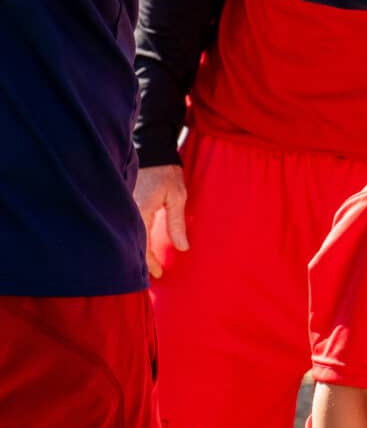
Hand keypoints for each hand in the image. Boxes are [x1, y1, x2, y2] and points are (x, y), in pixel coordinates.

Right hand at [134, 164, 188, 278]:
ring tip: (145, 266)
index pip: (142, 244)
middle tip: (150, 276)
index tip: (158, 274)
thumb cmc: (166, 173)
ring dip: (135, 251)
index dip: (149, 262)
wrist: (152, 152)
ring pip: (126, 236)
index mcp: (140, 211)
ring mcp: (123, 207)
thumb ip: (176, 223)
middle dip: (138, 261)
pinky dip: (132, 238)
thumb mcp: (177, 196)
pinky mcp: (123, 204)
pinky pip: (126, 226)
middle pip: (130, 244)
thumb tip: (182, 248)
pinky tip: (138, 247)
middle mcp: (127, 211)